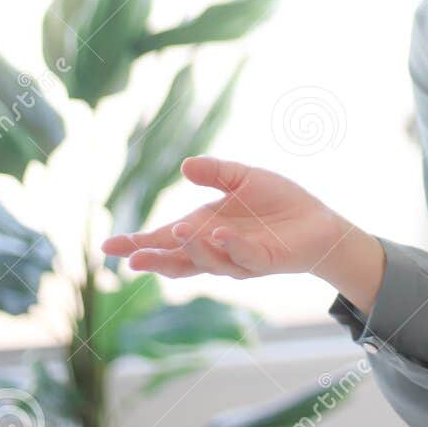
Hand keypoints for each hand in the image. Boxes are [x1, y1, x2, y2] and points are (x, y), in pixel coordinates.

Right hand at [99, 155, 374, 289]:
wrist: (319, 223)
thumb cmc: (279, 203)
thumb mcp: (244, 179)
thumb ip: (216, 173)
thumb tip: (185, 165)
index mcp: (205, 229)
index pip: (165, 239)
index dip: (138, 244)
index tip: (108, 247)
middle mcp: (216, 249)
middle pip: (178, 260)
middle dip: (155, 260)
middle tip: (132, 259)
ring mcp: (239, 258)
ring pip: (208, 261)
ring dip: (192, 247)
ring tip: (179, 229)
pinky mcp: (265, 261)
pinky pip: (243, 256)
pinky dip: (229, 246)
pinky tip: (217, 234)